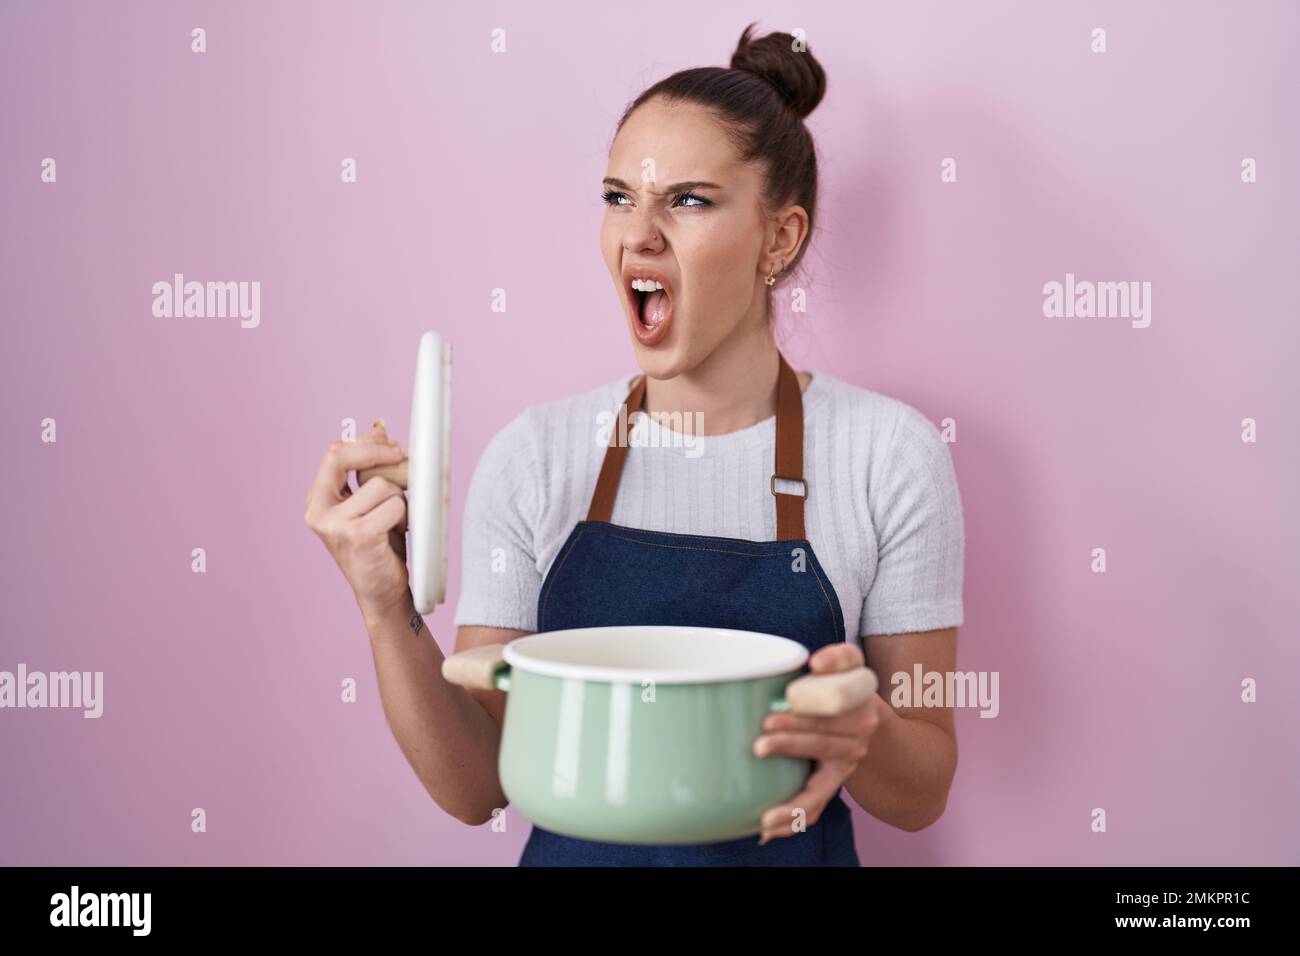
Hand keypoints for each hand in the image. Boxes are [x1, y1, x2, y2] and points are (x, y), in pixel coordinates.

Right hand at [304, 420, 411, 618]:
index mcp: (318, 500)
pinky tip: (398, 534)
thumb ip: (369, 469)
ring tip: (396, 522)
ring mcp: (334, 525)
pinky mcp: (356, 536)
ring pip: (381, 485)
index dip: (366, 444)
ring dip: (399, 499)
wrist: (382, 592)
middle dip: (379, 452)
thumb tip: (377, 427)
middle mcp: (318, 511)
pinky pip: (393, 506)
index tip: (391, 444)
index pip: (334, 454)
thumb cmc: (380, 546)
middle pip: (344, 457)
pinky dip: (404, 517)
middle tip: (403, 456)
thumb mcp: (371, 502)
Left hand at [752, 640, 881, 844]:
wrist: (871, 719)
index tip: (777, 708)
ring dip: (794, 798)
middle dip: (791, 744)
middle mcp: (859, 735)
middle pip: (823, 743)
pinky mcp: (834, 781)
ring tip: (766, 811)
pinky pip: (816, 806)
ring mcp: (847, 763)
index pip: (834, 708)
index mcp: (861, 702)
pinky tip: (767, 828)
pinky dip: (794, 819)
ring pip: (821, 785)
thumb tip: (816, 664)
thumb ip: (837, 658)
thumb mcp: (850, 665)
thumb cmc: (845, 685)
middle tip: (760, 743)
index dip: (807, 710)